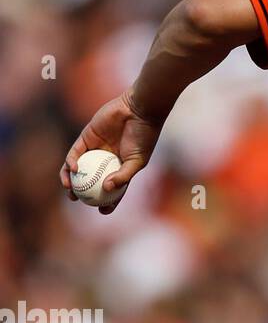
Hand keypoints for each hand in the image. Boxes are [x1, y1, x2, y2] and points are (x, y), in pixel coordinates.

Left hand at [60, 91, 161, 213]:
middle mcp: (105, 159)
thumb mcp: (137, 161)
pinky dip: (71, 162)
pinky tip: (73, 170)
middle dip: (82, 192)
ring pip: (78, 168)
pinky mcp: (85, 137)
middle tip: (77, 200)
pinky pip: (75, 153)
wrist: (139, 111)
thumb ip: (123, 176)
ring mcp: (95, 148)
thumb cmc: (144, 136)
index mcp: (120, 166)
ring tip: (69, 190)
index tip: (103, 211)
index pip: (112, 187)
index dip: (107, 201)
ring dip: (71, 180)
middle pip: (90, 179)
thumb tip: (106, 189)